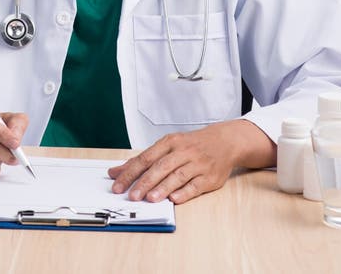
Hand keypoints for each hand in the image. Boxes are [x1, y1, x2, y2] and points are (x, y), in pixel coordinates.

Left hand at [108, 120, 275, 204]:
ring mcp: (197, 164)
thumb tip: (116, 172)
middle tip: (131, 195)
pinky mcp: (209, 177)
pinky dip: (185, 192)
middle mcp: (183, 151)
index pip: (146, 157)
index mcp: (170, 142)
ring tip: (150, 199)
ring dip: (163, 187)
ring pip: (177, 176)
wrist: (224, 141)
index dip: (130, 172)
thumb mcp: (168, 146)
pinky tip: (174, 199)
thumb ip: (143, 160)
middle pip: (161, 167)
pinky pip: (195, 185)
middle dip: (145, 181)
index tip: (117, 184)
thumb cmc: (191, 145)